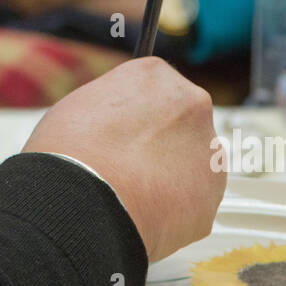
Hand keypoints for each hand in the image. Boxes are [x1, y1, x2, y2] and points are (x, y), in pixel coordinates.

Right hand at [23, 57, 225, 262]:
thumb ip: (111, 107)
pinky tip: (146, 212)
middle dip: (161, 143)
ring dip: (171, 176)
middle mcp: (192, 103)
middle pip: (181, 122)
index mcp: (155, 74)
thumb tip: (114, 124)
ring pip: (192, 161)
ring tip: (134, 193)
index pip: (155, 89)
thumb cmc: (71, 152)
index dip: (138, 115)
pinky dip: (175, 208)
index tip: (125, 132)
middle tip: (130, 164)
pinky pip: (195, 199)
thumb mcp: (80, 106)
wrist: (85, 201)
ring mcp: (207, 148)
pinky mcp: (213, 191)